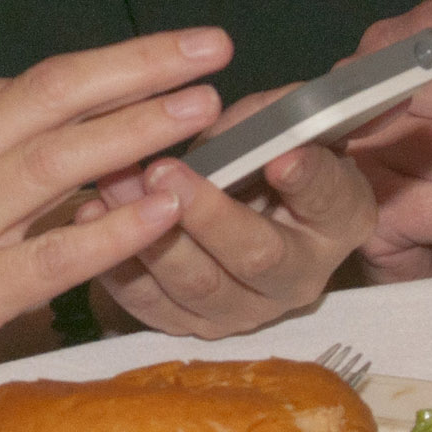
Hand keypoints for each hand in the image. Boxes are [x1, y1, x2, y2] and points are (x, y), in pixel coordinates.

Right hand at [0, 4, 230, 398]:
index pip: (21, 86)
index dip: (98, 74)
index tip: (157, 63)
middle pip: (55, 97)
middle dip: (141, 66)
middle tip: (212, 47)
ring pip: (62, 162)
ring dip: (141, 129)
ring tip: (208, 108)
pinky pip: (52, 257)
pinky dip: (111, 230)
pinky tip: (165, 209)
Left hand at [84, 101, 378, 337]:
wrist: (239, 204)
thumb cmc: (263, 151)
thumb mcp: (279, 124)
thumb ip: (263, 117)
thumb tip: (222, 107)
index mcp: (339, 218)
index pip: (329, 199)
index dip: (307, 179)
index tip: (280, 156)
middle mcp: (299, 277)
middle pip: (258, 257)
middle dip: (207, 214)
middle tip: (165, 170)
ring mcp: (244, 309)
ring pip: (197, 286)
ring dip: (151, 236)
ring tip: (116, 182)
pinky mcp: (191, 324)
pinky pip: (149, 304)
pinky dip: (117, 265)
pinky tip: (91, 217)